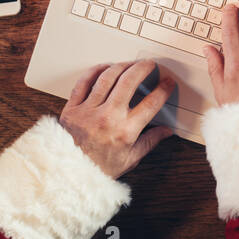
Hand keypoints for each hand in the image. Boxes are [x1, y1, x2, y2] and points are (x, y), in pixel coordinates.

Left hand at [60, 60, 176, 177]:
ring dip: (121, 66)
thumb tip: (166, 132)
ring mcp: (89, 111)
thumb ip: (150, 142)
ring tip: (130, 64)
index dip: (163, 90)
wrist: (70, 174)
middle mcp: (108, 118)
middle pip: (129, 82)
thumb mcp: (130, 159)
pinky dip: (95, 71)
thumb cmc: (98, 168)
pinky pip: (84, 82)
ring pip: (107, 78)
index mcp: (125, 131)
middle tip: (149, 64)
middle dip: (142, 68)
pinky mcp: (73, 108)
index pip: (150, 104)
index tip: (168, 82)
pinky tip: (105, 67)